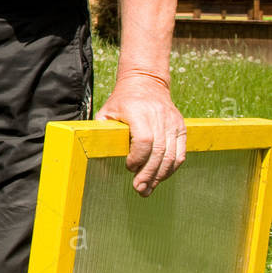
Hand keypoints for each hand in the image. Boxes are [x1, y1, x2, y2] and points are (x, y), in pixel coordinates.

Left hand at [95, 72, 185, 196]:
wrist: (147, 83)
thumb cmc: (122, 101)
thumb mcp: (107, 111)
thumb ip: (102, 131)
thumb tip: (92, 152)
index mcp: (139, 113)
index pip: (145, 141)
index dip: (137, 158)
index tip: (128, 167)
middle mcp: (159, 117)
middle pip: (159, 152)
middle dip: (148, 174)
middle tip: (139, 190)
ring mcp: (173, 123)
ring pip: (171, 156)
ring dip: (160, 176)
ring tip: (148, 189)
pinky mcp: (181, 128)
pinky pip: (180, 153)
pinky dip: (171, 168)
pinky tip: (160, 177)